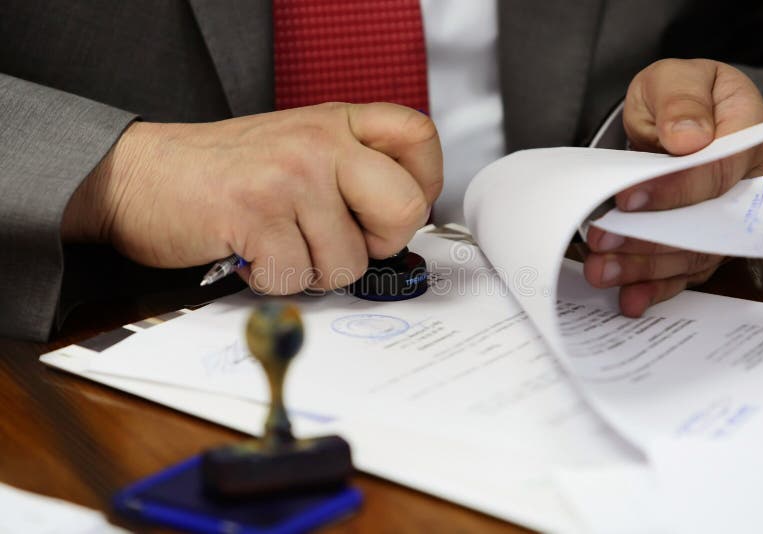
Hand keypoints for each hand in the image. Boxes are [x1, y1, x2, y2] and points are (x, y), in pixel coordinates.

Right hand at [62, 102, 442, 292]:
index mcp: (336, 122)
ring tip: (276, 241)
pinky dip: (271, 279)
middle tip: (336, 240)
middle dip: (375, 245)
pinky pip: (296, 277)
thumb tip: (402, 220)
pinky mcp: (255, 212)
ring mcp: (289, 175)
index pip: (420, 140)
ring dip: (310, 269)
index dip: (421, 187)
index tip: (387, 211)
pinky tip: (251, 251)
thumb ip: (352, 169)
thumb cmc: (223, 172)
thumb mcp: (299, 148)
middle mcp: (319, 142)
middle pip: (405, 210)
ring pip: (347, 262)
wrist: (140, 174)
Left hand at [584, 59, 762, 315]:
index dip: (675, 190)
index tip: (627, 199)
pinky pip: (683, 271)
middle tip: (603, 242)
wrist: (668, 117)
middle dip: (651, 239)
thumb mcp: (673, 80)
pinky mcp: (700, 241)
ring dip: (644, 268)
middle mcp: (743, 186)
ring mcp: (722, 218)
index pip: (717, 171)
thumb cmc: (675, 96)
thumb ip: (680, 102)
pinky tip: (630, 299)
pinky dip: (655, 287)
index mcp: (746, 138)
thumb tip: (689, 139)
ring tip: (602, 271)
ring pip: (692, 253)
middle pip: (706, 223)